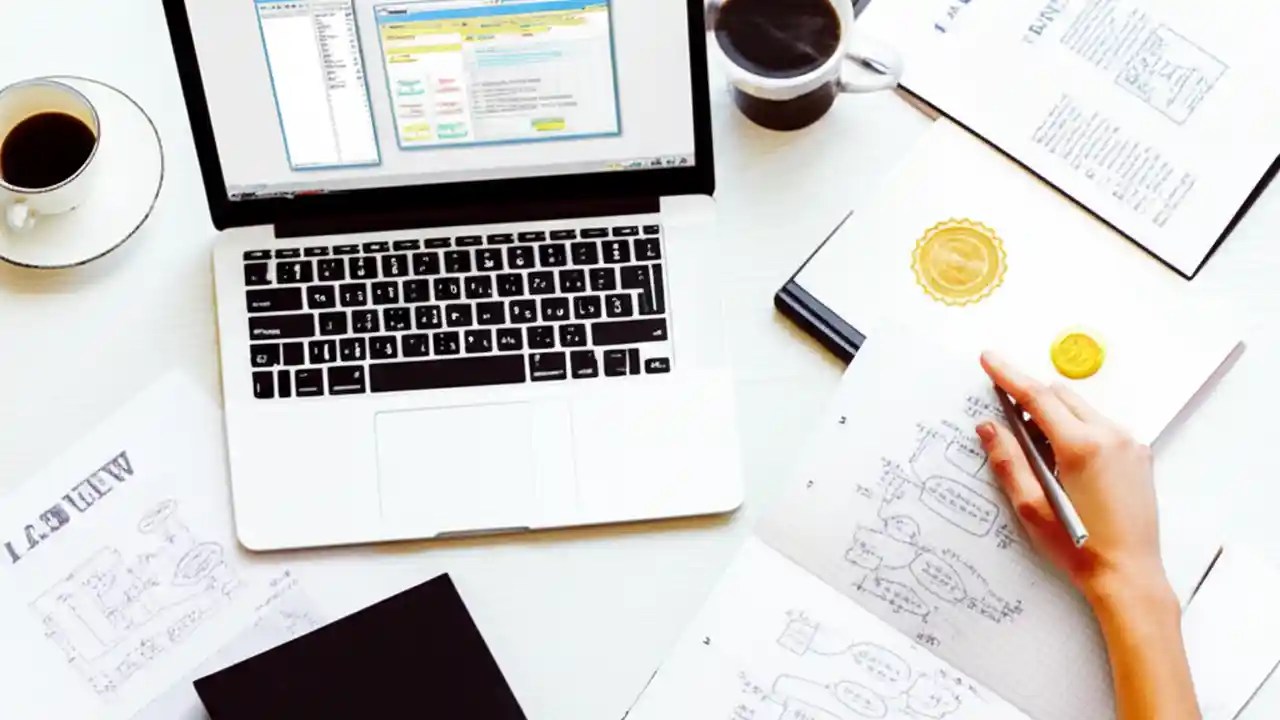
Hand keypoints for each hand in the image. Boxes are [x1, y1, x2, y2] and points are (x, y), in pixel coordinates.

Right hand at [975, 352, 1171, 606]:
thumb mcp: (1031, 507)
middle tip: (1008, 421)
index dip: (1009, 376)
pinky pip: (1100, 427)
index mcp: (1082, 447)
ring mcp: (1130, 444)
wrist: (1129, 576)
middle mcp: (1111, 436)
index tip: (989, 359)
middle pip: (1062, 396)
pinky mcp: (1139, 456)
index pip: (1038, 397)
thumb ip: (1008, 461)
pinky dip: (1077, 431)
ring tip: (1039, 454)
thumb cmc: (1079, 547)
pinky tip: (1065, 463)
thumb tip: (989, 427)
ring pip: (1082, 410)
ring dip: (1055, 417)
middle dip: (1032, 398)